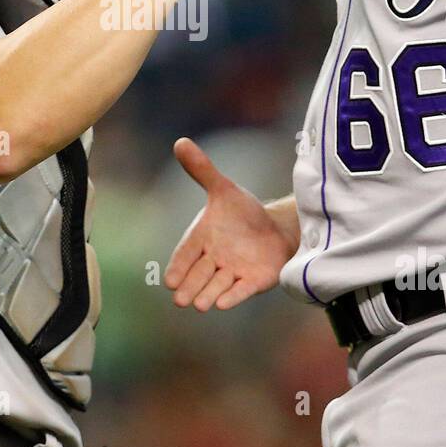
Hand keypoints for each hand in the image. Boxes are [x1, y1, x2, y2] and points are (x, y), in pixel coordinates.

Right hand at [164, 138, 296, 310]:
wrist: (276, 228)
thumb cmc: (244, 213)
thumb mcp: (224, 189)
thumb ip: (202, 170)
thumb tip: (180, 142)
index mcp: (202, 239)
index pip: (186, 253)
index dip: (179, 266)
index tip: (169, 280)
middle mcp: (214, 259)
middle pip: (199, 275)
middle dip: (190, 286)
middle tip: (179, 299)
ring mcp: (233, 272)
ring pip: (217, 285)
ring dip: (208, 295)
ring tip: (199, 305)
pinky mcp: (253, 282)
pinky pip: (241, 290)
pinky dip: (232, 296)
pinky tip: (222, 304)